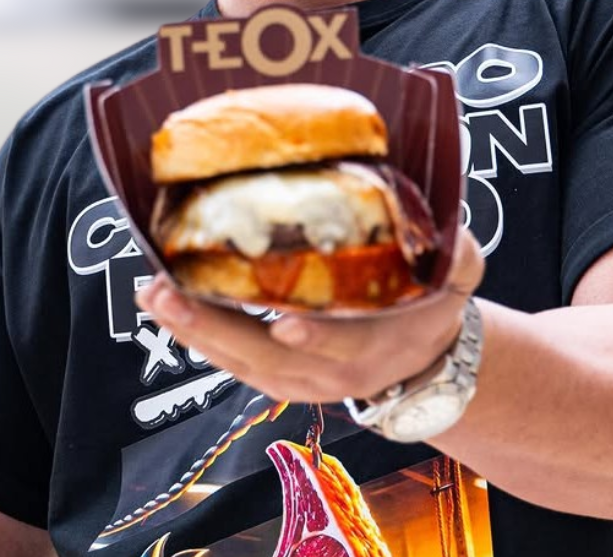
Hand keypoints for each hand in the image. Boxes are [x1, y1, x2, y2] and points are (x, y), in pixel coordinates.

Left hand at [137, 231, 485, 404]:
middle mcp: (330, 374)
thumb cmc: (432, 305)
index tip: (285, 322)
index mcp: (375, 350)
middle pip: (265, 359)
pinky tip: (166, 303)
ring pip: (238, 364)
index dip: (315, 338)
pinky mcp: (275, 377)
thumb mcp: (460, 278)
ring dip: (191, 331)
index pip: (342, 348)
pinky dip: (197, 336)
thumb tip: (450, 230)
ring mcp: (298, 381)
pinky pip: (230, 362)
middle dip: (214, 329)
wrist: (424, 360)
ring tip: (152, 294)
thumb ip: (458, 255)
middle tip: (169, 294)